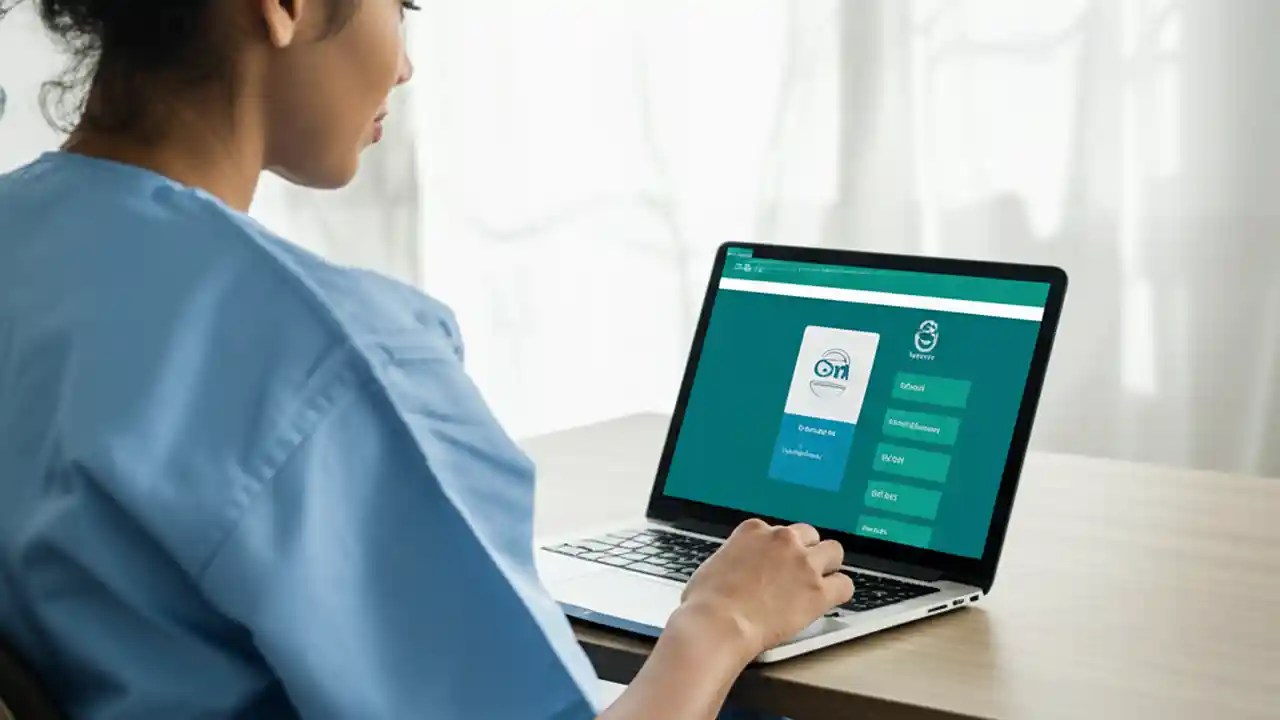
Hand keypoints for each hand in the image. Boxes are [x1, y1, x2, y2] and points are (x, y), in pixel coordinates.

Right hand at [677, 519, 853, 661]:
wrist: (719, 622)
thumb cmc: (707, 601)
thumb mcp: (713, 565)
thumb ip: (733, 559)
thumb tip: (734, 569)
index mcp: (754, 530)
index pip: (778, 531)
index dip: (778, 550)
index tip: (775, 564)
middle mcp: (783, 540)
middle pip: (809, 535)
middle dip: (806, 551)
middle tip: (797, 573)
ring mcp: (804, 564)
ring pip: (834, 552)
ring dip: (827, 566)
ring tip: (818, 584)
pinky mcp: (819, 591)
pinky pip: (845, 585)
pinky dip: (839, 592)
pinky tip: (828, 601)